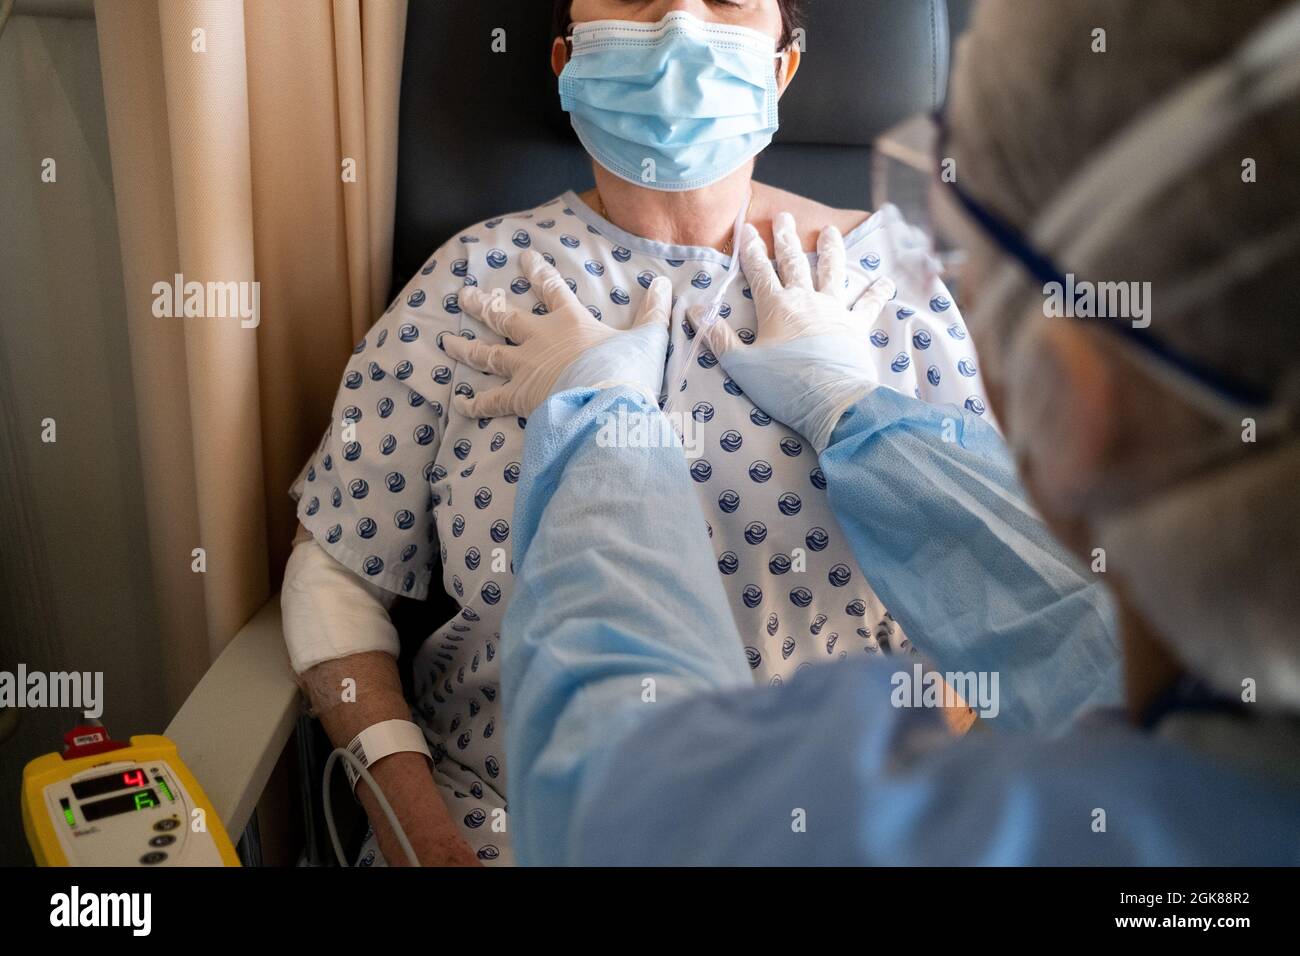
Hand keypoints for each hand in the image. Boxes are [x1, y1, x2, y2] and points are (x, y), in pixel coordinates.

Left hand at [443, 250, 672, 417]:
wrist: (608, 405)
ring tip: (446, 340)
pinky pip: (490, 401)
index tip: (524, 258)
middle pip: (504, 317)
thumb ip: (654, 311)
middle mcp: (539, 339)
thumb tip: (665, 284)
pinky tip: (458, 403)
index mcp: (569, 321)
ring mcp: (524, 368)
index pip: (550, 288)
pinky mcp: (518, 398)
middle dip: (484, 304)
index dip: (537, 271)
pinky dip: (474, 404)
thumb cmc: (627, 370)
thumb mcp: (649, 337)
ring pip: (487, 354)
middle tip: (464, 295)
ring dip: (465, 347)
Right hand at [702, 213, 894, 451]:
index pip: (759, 271)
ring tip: (831, 231)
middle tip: (785, 217)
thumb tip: (693, 310)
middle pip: (794, 263)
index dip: (751, 250)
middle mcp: (805, 300)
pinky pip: (868, 305)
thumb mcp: (740, 364)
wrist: (831, 402)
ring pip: (832, 272)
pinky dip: (877, 292)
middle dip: (786, 239)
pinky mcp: (856, 327)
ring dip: (831, 250)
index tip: (747, 229)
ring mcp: (834, 311)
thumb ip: (718, 336)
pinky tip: (885, 280)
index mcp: (776, 307)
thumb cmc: (783, 386)